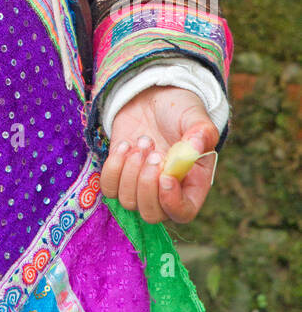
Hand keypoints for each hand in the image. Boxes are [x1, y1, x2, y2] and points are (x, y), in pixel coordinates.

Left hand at [100, 85, 218, 224]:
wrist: (153, 97)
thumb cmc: (179, 110)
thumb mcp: (195, 116)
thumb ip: (201, 132)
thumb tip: (195, 148)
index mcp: (192, 183)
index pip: (183, 213)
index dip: (171, 202)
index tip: (165, 176)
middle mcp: (166, 191)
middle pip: (151, 213)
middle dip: (146, 183)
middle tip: (153, 151)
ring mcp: (141, 185)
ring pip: (128, 201)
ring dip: (131, 170)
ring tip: (143, 140)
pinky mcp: (120, 175)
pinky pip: (109, 188)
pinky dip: (113, 168)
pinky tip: (125, 145)